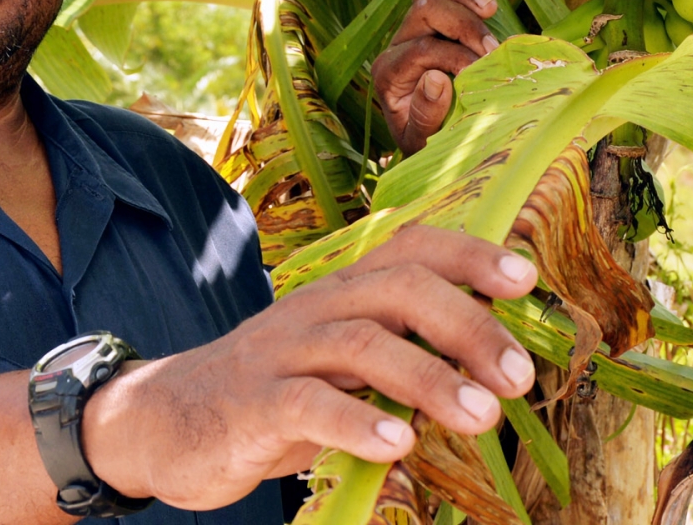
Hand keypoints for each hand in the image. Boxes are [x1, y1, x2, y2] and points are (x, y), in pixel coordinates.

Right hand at [82, 227, 536, 510]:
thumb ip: (401, 353)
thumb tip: (490, 365)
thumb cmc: (276, 391)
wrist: (167, 419)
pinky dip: (358, 421)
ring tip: (482, 418)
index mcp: (344, 292)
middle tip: (516, 377)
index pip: (411, 249)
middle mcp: (317, 308)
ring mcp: (281, 351)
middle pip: (398, 289)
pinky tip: (399, 444)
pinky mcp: (251, 402)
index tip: (525, 279)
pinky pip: (307, 403)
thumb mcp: (341, 363)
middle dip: (467, 325)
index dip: (469, 255)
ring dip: (429, 378)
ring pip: (361, 343)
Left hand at [372, 0, 499, 154]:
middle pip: (425, 9)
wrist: (429, 139)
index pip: (423, 49)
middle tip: (492, 51)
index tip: (483, 72)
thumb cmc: (428, 143)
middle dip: (463, 26)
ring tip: (491, 11)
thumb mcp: (423, 142)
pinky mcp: (428, 20)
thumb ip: (426, 115)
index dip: (456, 57)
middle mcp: (395, 45)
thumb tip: (436, 79)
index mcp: (388, 73)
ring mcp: (411, 28)